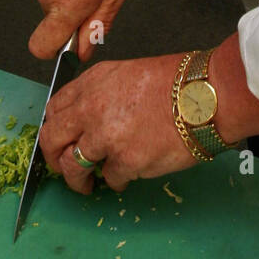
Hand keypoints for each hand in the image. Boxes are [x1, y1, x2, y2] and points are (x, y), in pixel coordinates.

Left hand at [40, 53, 198, 192]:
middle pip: (53, 139)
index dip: (55, 128)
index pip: (55, 108)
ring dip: (79, 180)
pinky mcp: (125, 161)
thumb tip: (89, 118)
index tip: (60, 139)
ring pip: (73, 166)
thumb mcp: (129, 73)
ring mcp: (106, 136)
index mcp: (93, 82)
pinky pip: (110, 179)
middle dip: (53, 159)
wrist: (206, 95)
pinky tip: (128, 175)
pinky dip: (117, 180)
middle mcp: (92, 107)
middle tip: (62, 168)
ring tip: (89, 185)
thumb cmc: (178, 82)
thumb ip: (102, 94)